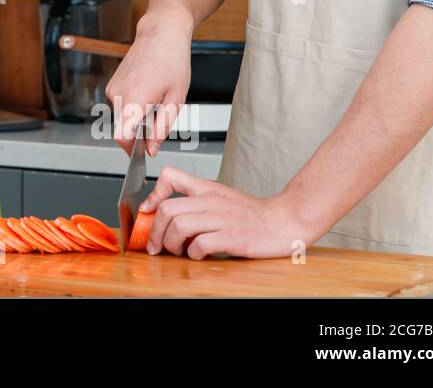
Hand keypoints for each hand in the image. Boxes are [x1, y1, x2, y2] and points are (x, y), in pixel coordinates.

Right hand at [105, 13, 190, 155]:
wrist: (160, 34)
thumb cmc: (172, 61)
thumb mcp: (176, 100)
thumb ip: (162, 128)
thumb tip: (151, 149)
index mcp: (135, 99)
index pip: (121, 136)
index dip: (130, 149)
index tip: (140, 153)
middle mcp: (118, 94)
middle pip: (123, 129)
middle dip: (139, 133)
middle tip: (159, 120)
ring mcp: (112, 89)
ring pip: (122, 118)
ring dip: (137, 118)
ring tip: (155, 100)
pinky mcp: (112, 85)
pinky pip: (121, 106)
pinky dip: (133, 107)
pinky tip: (147, 92)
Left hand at [141, 166, 321, 259]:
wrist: (284, 221)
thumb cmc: (251, 214)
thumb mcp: (221, 198)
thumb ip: (196, 202)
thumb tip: (167, 215)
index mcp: (207, 189)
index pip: (171, 176)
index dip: (153, 194)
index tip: (148, 211)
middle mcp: (211, 201)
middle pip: (168, 210)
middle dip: (154, 232)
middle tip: (155, 245)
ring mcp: (221, 219)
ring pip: (179, 226)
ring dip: (171, 244)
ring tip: (177, 251)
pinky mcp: (232, 237)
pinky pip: (200, 244)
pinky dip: (193, 254)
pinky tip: (198, 256)